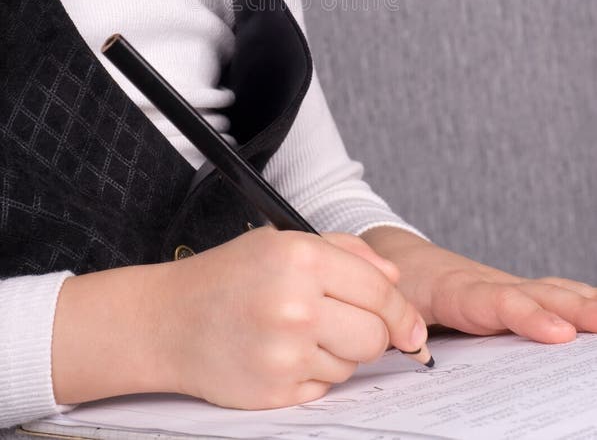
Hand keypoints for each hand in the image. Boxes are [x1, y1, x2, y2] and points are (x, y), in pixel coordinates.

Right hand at [152, 226, 428, 409]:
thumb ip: (346, 252)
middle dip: (373, 332)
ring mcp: (285, 353)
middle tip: (346, 322)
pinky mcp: (276, 391)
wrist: (168, 320)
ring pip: (353, 364)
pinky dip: (316, 372)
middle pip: (375, 335)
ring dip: (340, 351)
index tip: (411, 325)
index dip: (403, 311)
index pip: (379, 290)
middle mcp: (295, 305)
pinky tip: (286, 352)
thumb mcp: (283, 242)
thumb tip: (394, 277)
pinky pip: (326, 387)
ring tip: (301, 331)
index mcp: (300, 259)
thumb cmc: (227, 276)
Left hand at [360, 227, 596, 345]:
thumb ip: (401, 328)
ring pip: (550, 291)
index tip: (559, 334)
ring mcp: (504, 287)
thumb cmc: (397, 283)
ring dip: (583, 303)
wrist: (400, 256)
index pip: (496, 302)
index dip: (528, 317)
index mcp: (455, 290)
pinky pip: (550, 294)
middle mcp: (487, 284)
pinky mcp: (512, 293)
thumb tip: (419, 352)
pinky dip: (578, 300)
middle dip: (574, 309)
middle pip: (536, 294)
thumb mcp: (389, 304)